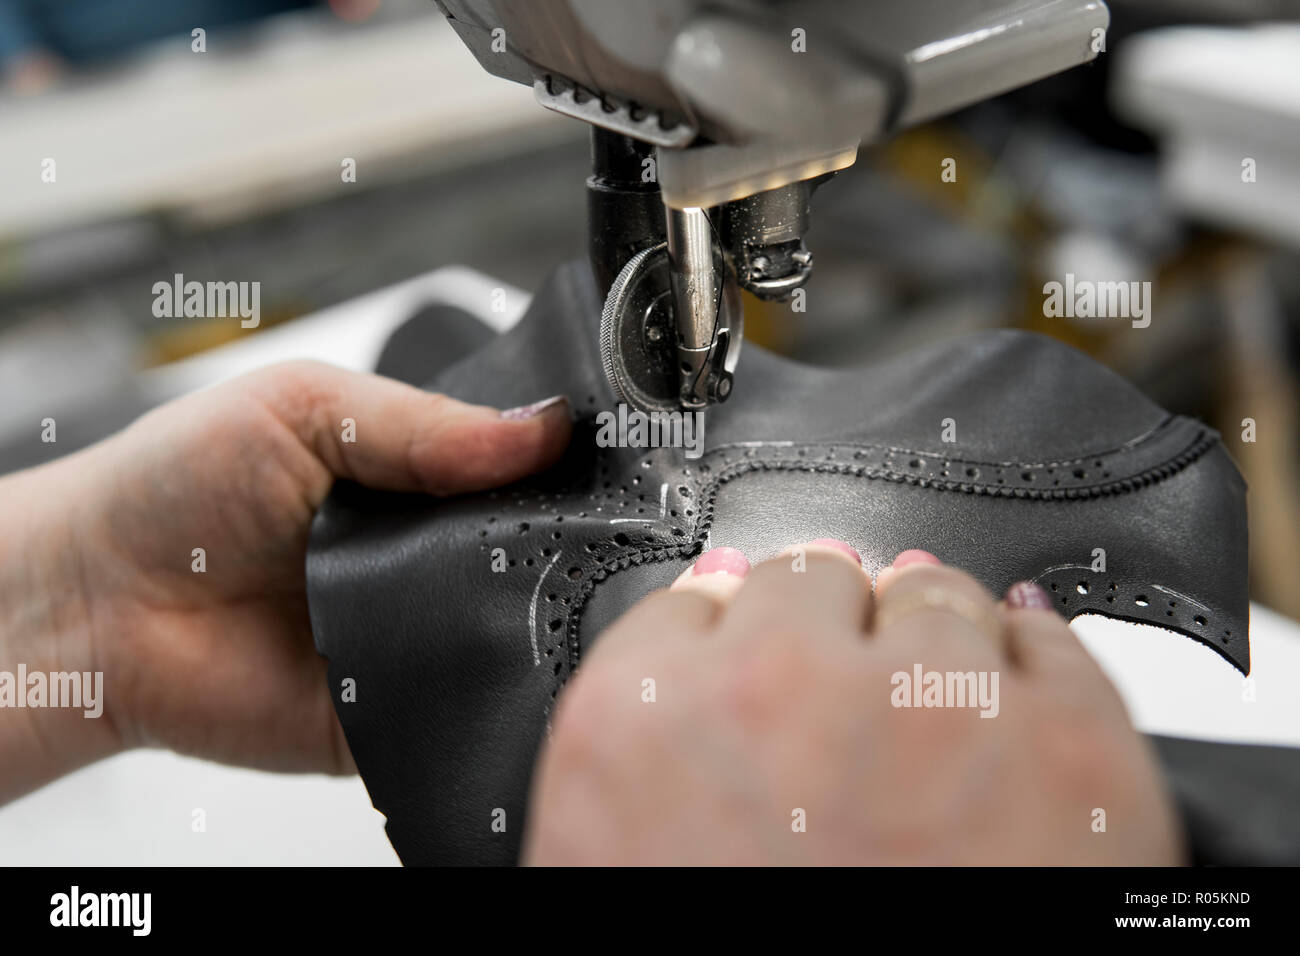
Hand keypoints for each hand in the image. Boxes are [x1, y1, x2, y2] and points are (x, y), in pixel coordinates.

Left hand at [0, 362, 569, 801]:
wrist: (94, 604)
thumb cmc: (173, 488)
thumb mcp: (304, 408)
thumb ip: (423, 423)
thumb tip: (539, 430)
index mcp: (414, 481)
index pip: (517, 474)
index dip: (550, 463)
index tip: (577, 450)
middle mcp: (421, 559)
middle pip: (524, 552)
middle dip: (531, 535)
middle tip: (503, 516)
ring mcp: (411, 636)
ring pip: (503, 629)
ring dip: (496, 606)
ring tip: (450, 575)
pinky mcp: (390, 713)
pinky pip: (455, 703)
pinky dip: (462, 682)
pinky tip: (441, 643)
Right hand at [524, 543, 1184, 864]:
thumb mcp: (620, 866)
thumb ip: (642, 747)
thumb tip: (690, 645)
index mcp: (638, 723)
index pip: (694, 597)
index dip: (735, 625)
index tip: (759, 646)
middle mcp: (781, 687)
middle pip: (810, 579)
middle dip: (829, 628)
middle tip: (847, 707)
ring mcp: (932, 706)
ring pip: (933, 595)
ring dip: (930, 639)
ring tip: (932, 726)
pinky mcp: (1071, 745)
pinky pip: (1049, 643)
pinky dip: (1034, 660)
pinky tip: (1018, 704)